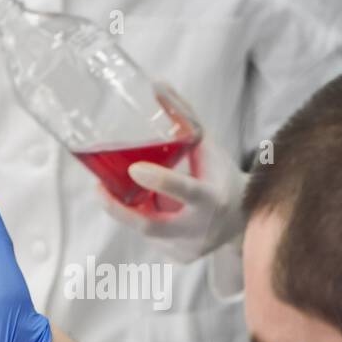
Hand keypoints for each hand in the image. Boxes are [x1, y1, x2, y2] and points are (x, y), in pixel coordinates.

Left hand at [99, 132, 248, 262]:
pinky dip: (145, 220)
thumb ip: (183, 117)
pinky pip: (152, 237)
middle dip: (119, 210)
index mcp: (212, 197)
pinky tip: (154, 211)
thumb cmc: (220, 174)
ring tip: (129, 192)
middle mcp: (202, 228)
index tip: (134, 169)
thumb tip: (156, 83)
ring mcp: (190, 248)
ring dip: (132, 210)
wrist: (242, 219)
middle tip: (98, 189)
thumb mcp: (206, 145)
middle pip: (151, 225)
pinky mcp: (181, 258)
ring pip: (147, 229)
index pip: (186, 191)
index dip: (161, 182)